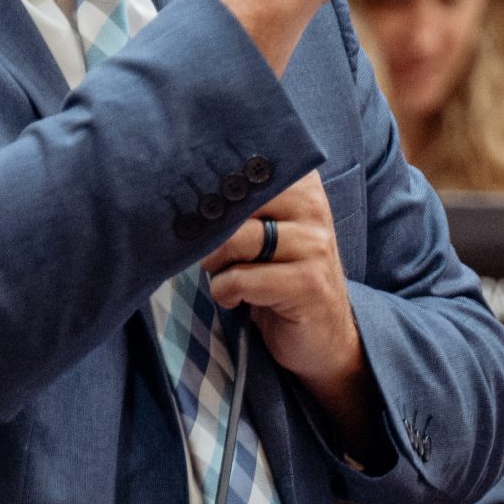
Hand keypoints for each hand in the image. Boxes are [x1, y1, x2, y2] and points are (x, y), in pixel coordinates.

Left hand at [200, 172, 376, 449]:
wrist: (324, 337)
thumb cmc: (280, 276)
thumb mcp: (265, 230)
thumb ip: (239, 203)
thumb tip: (179, 188)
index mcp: (300, 183)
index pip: (242, 167)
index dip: (208, 184)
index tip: (190, 203)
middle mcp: (312, 206)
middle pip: (232, 201)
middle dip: (206, 229)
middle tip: (204, 251)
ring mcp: (314, 245)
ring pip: (234, 239)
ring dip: (214, 263)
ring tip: (223, 273)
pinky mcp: (308, 283)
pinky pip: (241, 279)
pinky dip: (225, 292)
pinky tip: (235, 299)